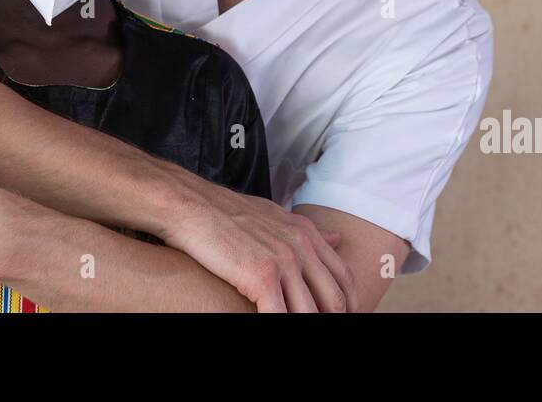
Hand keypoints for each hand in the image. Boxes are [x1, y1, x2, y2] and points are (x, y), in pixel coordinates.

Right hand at [159, 181, 357, 312]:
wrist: (192, 205)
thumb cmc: (226, 212)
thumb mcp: (276, 214)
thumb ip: (308, 231)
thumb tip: (338, 238)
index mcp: (307, 233)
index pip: (343, 277)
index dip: (349, 303)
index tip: (346, 315)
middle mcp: (301, 247)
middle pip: (334, 299)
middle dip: (334, 318)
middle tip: (329, 330)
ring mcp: (284, 262)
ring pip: (310, 312)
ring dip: (307, 323)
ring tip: (302, 336)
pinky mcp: (262, 277)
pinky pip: (281, 316)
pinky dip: (280, 326)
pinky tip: (274, 327)